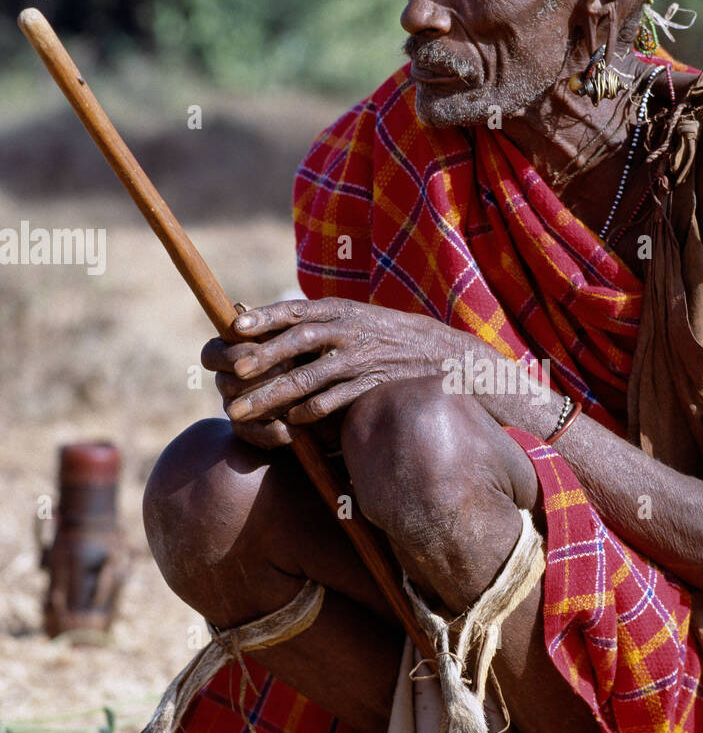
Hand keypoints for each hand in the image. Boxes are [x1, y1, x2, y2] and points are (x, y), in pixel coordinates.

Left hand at [201, 297, 467, 448]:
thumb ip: (317, 322)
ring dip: (273, 395)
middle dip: (262, 358)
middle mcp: (348, 331)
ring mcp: (360, 359)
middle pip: (298, 341)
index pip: (296, 310)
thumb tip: (264, 323)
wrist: (440, 357)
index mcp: (340, 311)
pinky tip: (290, 423)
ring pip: (309, 377)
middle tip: (233, 375)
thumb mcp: (355, 319)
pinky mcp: (371, 386)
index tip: (234, 326)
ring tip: (242, 411)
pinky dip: (310, 412)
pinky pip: (335, 401)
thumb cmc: (385, 338)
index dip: (264, 317)